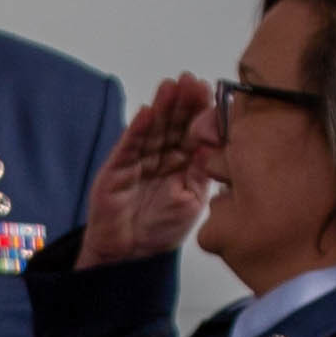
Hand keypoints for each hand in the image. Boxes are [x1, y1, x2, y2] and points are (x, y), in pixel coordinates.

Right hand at [78, 74, 217, 266]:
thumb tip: (218, 141)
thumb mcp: (193, 200)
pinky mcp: (117, 170)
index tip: (210, 90)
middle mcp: (161, 157)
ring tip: (170, 87)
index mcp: (183, 163)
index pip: (193, 130)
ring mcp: (138, 161)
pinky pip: (128, 147)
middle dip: (181, 101)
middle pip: (172, 123)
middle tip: (191, 80)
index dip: (200, 110)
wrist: (130, 256)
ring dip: (160, 107)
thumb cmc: (160, 230)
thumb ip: (202, 171)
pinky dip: (136, 130)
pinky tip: (146, 113)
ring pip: (151, 129)